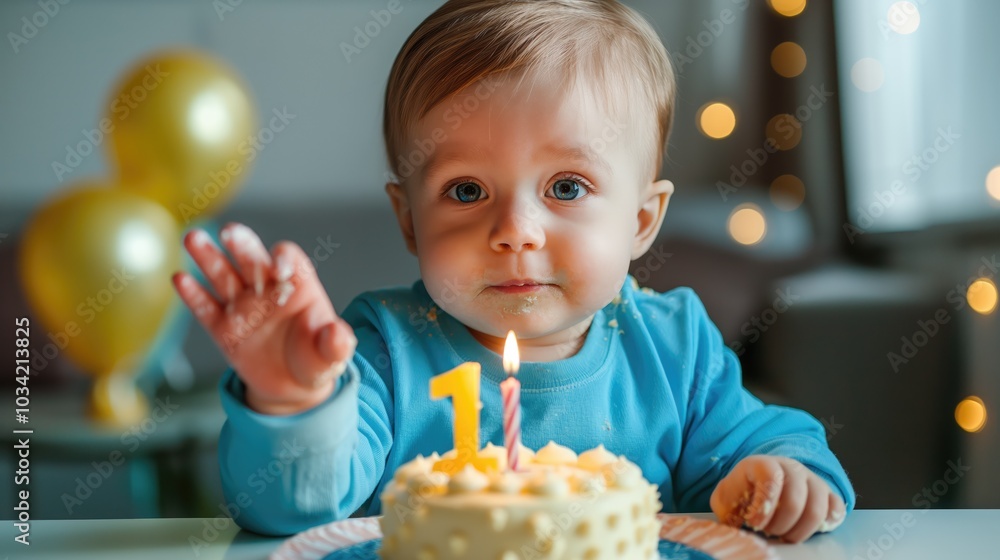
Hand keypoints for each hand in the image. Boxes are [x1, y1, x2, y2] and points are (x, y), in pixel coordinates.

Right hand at [172, 223, 356, 414]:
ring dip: (208, 256)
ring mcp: (243, 307)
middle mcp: (267, 290)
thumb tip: (338, 335)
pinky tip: (180, 279)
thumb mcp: (332, 355)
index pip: (290, 260)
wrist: (293, 387)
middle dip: (242, 244)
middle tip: (230, 233)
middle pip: (252, 259)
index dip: (284, 259)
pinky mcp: (223, 329)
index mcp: (298, 287)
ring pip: (223, 275)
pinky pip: (206, 308)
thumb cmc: (316, 360)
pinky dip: (193, 294)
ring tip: (193, 238)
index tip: (280, 269)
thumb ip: (336, 344)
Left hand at [710, 455, 845, 542]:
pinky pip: (836, 508)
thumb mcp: (726, 498)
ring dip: (800, 530)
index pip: (771, 477)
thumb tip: (733, 529)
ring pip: (818, 508)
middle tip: (768, 532)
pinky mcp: (827, 494)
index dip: (764, 504)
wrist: (761, 481)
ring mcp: (812, 480)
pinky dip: (827, 524)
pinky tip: (810, 531)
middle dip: (780, 524)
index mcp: (764, 464)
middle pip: (796, 498)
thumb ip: (726, 509)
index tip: (753, 523)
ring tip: (784, 536)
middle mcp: (791, 468)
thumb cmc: (742, 493)